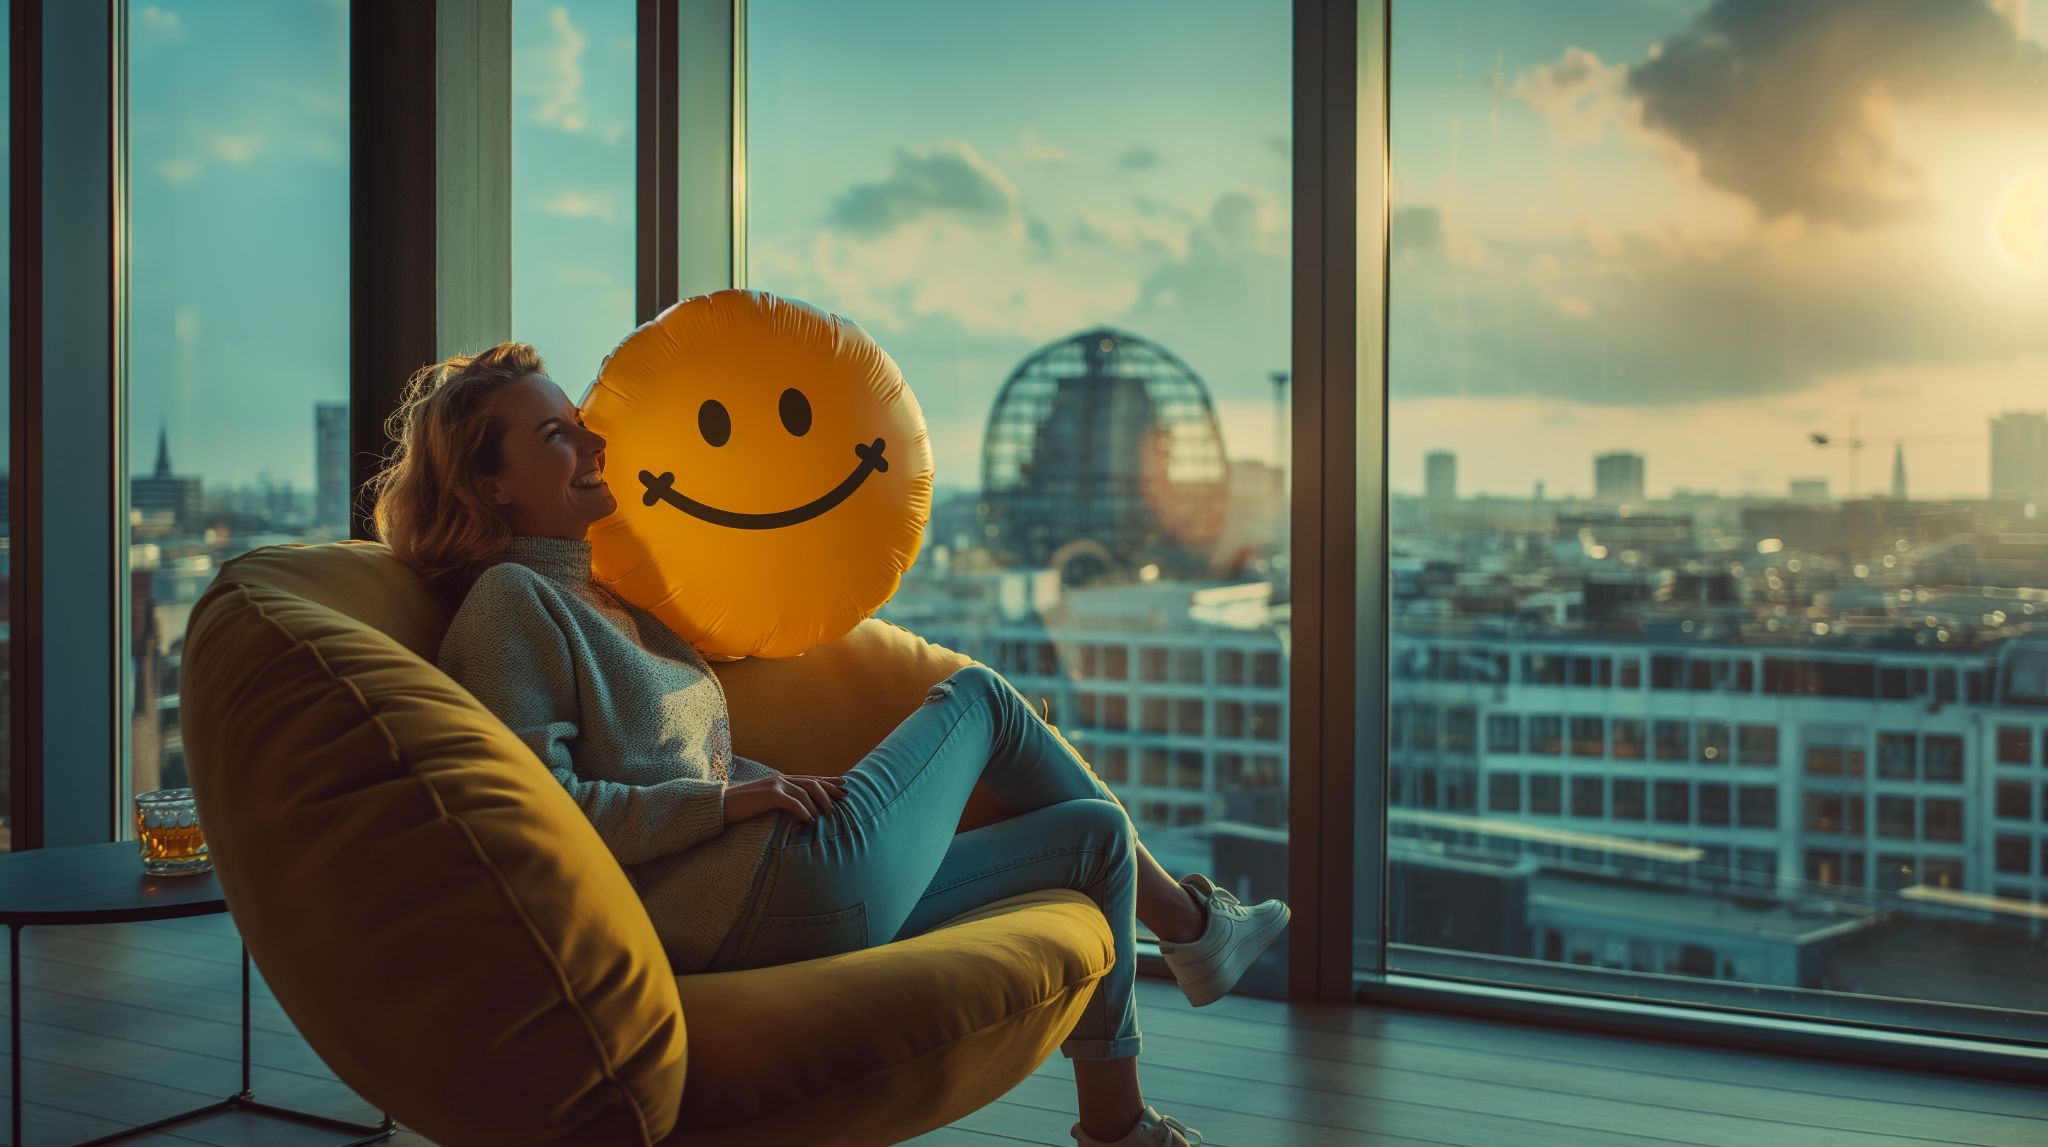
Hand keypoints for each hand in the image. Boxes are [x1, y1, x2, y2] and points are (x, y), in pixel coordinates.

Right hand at [724, 773, 850, 824]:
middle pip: (812, 782)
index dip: (828, 781)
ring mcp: (775, 785)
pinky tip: (810, 820)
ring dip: (819, 804)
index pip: (810, 779)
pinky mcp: (769, 794)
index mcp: (781, 780)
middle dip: (830, 790)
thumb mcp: (765, 803)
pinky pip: (793, 802)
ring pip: (806, 791)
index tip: (844, 785)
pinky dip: (804, 811)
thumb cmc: (743, 808)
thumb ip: (781, 802)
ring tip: (827, 815)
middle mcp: (780, 779)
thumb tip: (798, 812)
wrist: (720, 805)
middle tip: (844, 799)